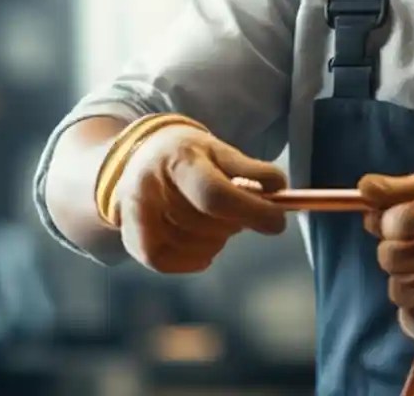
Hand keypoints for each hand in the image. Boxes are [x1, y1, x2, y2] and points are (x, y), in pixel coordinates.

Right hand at [114, 124, 287, 272]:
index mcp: (179, 159)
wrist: (139, 156)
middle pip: (207, 223)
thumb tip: (283, 192)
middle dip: (237, 222)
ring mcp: (135, 215)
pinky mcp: (130, 239)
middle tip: (241, 210)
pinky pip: (167, 263)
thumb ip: (252, 171)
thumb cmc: (191, 156)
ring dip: (218, 239)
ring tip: (218, 221)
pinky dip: (194, 258)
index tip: (278, 221)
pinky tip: (205, 244)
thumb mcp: (221, 150)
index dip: (252, 212)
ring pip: (192, 245)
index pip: (215, 194)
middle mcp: (150, 187)